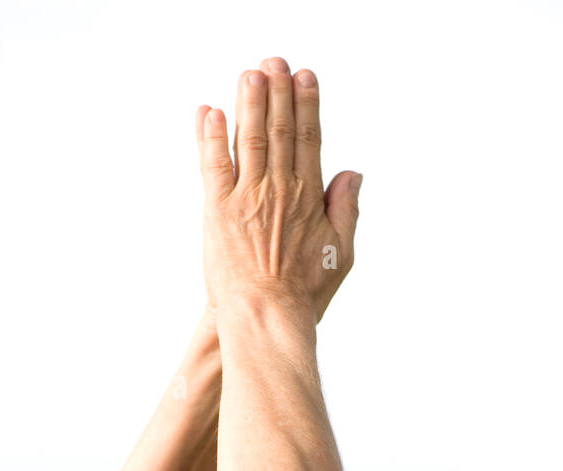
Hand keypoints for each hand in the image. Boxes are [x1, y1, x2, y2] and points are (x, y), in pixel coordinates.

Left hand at [196, 56, 361, 321]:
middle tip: (274, 62)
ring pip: (248, 139)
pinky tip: (210, 112)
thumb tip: (352, 174)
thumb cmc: (305, 294)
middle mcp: (279, 190)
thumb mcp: (341, 252)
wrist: (267, 317)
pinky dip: (211, 137)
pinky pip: (213, 165)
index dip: (306, 105)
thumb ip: (346, 209)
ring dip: (248, 103)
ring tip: (250, 73)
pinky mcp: (218, 211)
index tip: (305, 77)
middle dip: (277, 92)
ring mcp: (247, 198)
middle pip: (279, 130)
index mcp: (309, 197)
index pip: (309, 139)